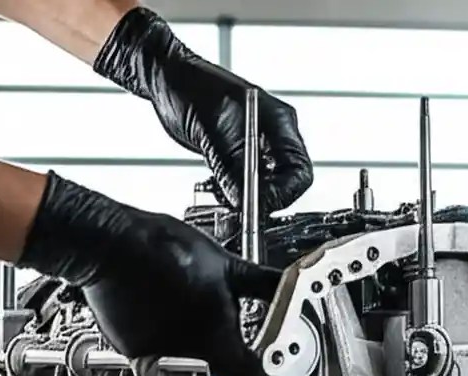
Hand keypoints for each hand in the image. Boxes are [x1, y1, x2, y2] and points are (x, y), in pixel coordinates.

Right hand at [18, 172, 282, 375]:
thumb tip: (292, 285)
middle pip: (219, 370)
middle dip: (231, 357)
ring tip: (189, 305)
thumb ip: (263, 284)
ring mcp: (157, 356)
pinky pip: (159, 352)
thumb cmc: (163, 251)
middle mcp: (186, 356)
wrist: (108, 244)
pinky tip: (163, 307)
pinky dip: (168, 335)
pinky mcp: (133, 350)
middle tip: (234, 333)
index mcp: (214, 338)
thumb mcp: (226, 264)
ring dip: (196, 342)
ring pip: (189, 360)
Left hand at [94, 7, 311, 211]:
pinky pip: (246, 181)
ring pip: (265, 185)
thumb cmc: (189, 88)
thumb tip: (245, 204)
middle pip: (286, 182)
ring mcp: (258, 143)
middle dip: (264, 198)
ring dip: (246, 197)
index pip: (300, 171)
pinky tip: (217, 187)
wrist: (167, 76)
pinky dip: (233, 190)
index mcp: (279, 122)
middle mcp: (274, 134)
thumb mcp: (211, 133)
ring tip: (223, 194)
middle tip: (239, 207)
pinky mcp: (239, 152)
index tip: (258, 206)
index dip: (283, 194)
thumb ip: (231, 169)